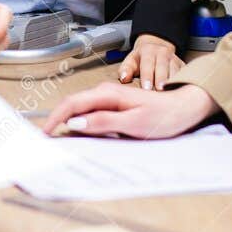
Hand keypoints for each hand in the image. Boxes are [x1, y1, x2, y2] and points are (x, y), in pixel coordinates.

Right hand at [42, 81, 216, 138]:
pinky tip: (80, 133)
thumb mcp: (134, 123)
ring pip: (81, 109)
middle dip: (56, 120)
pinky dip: (81, 123)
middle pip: (73, 105)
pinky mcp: (114, 106)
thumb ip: (104, 122)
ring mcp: (109, 98)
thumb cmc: (165, 115)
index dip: (56, 118)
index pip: (72, 103)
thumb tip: (77, 122)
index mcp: (108, 94)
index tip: (46, 133)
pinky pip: (91, 113)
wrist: (185, 108)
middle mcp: (106, 92)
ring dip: (68, 122)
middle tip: (46, 138)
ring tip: (58, 137)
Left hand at [117, 34, 182, 89]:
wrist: (156, 47)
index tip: (146, 88)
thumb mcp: (131, 60)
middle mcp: (163, 53)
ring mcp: (174, 59)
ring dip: (173, 82)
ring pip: (175, 71)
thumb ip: (125, 69)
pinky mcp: (182, 65)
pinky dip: (183, 82)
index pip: (147, 64)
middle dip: (161, 79)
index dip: (147, 76)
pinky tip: (181, 92)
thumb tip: (124, 78)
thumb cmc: (141, 59)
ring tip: (171, 94)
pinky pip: (184, 74)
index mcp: (148, 51)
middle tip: (160, 91)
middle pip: (163, 67)